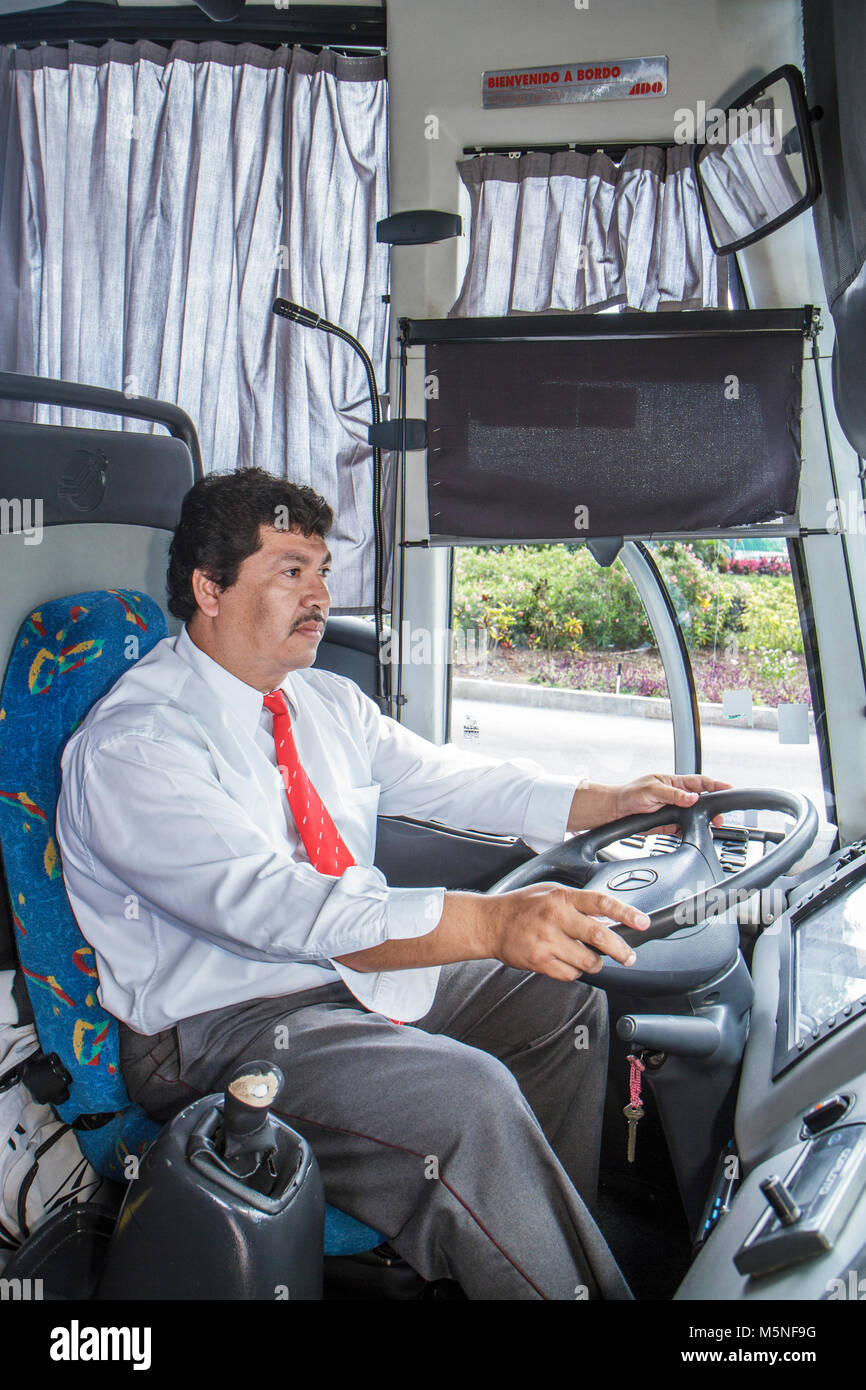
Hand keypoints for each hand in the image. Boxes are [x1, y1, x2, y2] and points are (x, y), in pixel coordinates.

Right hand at [479, 882, 649, 982]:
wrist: (490, 923)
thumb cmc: (523, 906)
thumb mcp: (551, 893)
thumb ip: (578, 903)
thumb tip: (610, 918)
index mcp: (562, 897)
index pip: (601, 903)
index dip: (626, 914)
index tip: (642, 923)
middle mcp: (555, 917)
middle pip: (600, 937)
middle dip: (621, 950)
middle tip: (628, 956)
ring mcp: (547, 940)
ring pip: (588, 961)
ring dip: (593, 963)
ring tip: (585, 956)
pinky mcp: (540, 961)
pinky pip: (571, 974)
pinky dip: (574, 971)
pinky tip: (566, 961)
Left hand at [614, 772, 731, 833]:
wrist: (615, 811)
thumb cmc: (629, 794)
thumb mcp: (652, 791)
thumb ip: (673, 794)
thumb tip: (692, 798)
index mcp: (673, 782)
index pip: (699, 782)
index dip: (715, 784)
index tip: (729, 788)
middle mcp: (675, 796)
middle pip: (701, 800)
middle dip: (713, 807)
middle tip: (720, 816)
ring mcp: (673, 810)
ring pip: (694, 815)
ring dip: (703, 820)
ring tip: (711, 826)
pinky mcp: (668, 824)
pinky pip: (684, 827)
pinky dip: (691, 831)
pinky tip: (696, 833)